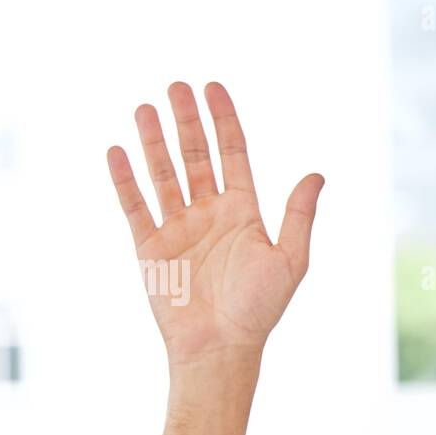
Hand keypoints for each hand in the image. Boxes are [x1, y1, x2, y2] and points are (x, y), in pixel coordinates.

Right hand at [106, 81, 323, 367]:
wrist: (221, 347)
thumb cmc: (260, 309)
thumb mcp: (290, 260)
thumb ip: (299, 215)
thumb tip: (317, 174)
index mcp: (243, 213)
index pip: (232, 155)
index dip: (223, 122)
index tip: (213, 89)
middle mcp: (209, 214)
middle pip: (196, 157)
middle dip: (187, 122)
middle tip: (177, 86)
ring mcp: (178, 228)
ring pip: (163, 174)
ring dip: (154, 141)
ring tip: (146, 107)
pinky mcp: (150, 247)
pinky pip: (135, 206)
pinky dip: (125, 179)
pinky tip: (118, 150)